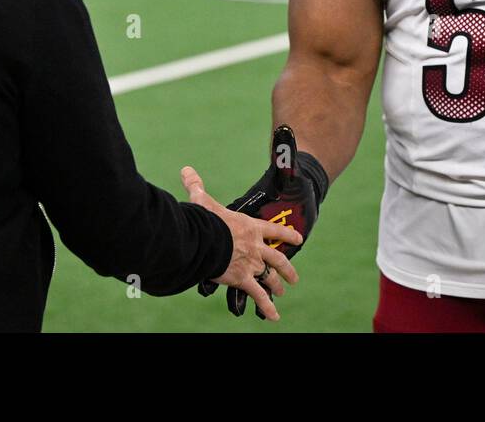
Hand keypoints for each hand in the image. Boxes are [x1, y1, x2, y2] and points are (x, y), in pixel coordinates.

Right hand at [197, 124, 326, 317]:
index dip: (287, 235)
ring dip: (277, 284)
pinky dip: (267, 307)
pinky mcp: (244, 279)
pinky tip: (275, 316)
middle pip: (277, 258)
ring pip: (271, 277)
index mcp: (251, 228)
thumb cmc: (206, 220)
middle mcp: (256, 247)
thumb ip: (197, 186)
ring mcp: (252, 264)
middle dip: (286, 268)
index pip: (274, 231)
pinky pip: (259, 295)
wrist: (207, 239)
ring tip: (282, 291)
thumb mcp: (204, 201)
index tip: (299, 239)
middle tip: (293, 277)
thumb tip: (185, 169)